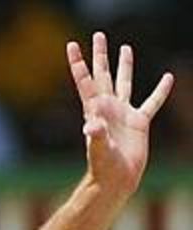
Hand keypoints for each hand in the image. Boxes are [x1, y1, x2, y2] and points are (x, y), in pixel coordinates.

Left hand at [67, 32, 173, 197]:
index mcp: (96, 111)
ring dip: (124, 66)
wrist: (116, 182)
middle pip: (104, 75)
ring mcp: (123, 114)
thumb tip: (91, 124)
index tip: (72, 45)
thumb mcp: (99, 150)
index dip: (78, 64)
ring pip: (124, 83)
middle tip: (99, 36)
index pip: (86, 82)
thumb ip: (96, 135)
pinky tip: (168, 78)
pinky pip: (152, 103)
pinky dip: (160, 91)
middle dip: (100, 56)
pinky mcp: (139, 124)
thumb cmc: (103, 168)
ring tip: (125, 48)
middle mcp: (108, 109)